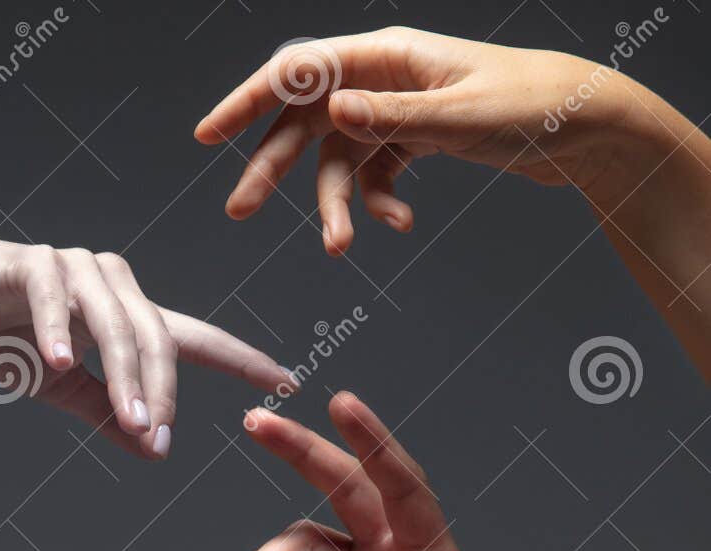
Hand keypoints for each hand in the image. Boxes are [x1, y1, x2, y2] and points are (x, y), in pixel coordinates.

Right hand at [0, 237, 291, 457]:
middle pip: (157, 339)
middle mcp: (114, 283)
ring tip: (129, 419)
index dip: (241, 361)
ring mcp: (76, 268)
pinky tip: (59, 359)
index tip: (285, 380)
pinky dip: (57, 327)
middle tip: (160, 439)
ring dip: (122, 375)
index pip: (197, 339)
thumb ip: (109, 413)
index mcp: (130, 315)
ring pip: (115, 322)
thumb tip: (153, 450)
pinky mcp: (33, 262)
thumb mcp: (66, 389)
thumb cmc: (9, 340)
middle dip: (163, 392)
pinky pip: (54, 296)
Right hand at [195, 27, 636, 254]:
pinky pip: (377, 175)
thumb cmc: (533, 106)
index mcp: (388, 54)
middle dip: (273, 166)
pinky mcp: (416, 140)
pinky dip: (380, 203)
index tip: (209, 134)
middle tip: (239, 210)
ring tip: (341, 249)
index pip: (300, 72)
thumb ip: (394, 116)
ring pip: (340, 159)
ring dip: (335, 205)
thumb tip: (331, 108)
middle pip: (306, 119)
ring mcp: (398, 110)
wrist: (588, 127)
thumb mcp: (462, 115)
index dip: (249, 101)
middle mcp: (384, 77)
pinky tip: (399, 224)